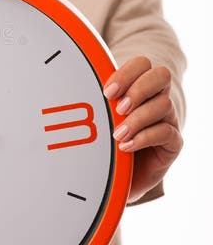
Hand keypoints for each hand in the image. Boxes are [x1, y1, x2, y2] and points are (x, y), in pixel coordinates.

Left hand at [103, 56, 182, 202]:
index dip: (126, 73)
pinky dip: (143, 137)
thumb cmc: (104, 144)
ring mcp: (167, 120)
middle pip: (160, 75)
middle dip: (138, 89)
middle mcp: (156, 99)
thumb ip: (94, 103)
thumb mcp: (96, 119)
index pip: (142, 64)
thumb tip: (72, 91)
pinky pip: (166, 132)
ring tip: (117, 134)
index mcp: (138, 87)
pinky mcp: (172, 143)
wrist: (116, 180)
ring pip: (163, 104)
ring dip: (137, 118)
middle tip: (118, 108)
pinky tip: (125, 147)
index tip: (107, 92)